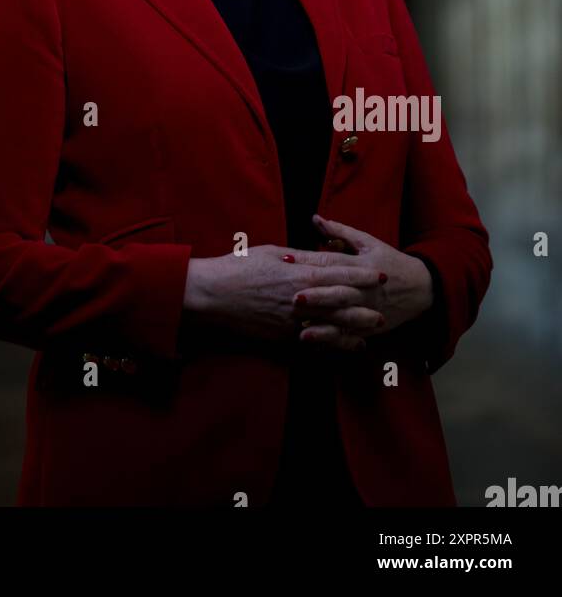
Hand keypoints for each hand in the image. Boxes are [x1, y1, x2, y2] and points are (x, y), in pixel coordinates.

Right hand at [183, 241, 386, 349]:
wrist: (212, 295)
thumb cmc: (238, 267)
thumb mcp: (270, 252)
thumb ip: (298, 256)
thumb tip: (319, 256)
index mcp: (297, 273)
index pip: (337, 272)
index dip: (360, 273)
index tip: (379, 273)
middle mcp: (300, 298)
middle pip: (340, 300)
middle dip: (364, 301)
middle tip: (384, 304)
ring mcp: (292, 320)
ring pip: (331, 323)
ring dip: (354, 325)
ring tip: (373, 327)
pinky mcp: (282, 335)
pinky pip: (315, 340)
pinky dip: (334, 342)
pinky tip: (347, 344)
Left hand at [291, 214, 433, 348]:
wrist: (422, 288)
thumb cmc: (390, 261)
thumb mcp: (368, 242)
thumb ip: (340, 232)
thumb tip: (315, 218)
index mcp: (361, 265)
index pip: (332, 263)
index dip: (309, 261)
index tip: (285, 259)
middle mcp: (364, 289)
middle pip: (337, 291)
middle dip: (315, 293)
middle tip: (291, 293)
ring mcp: (367, 310)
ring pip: (342, 316)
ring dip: (320, 319)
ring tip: (298, 320)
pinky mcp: (369, 327)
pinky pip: (347, 334)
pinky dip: (329, 337)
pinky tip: (310, 338)